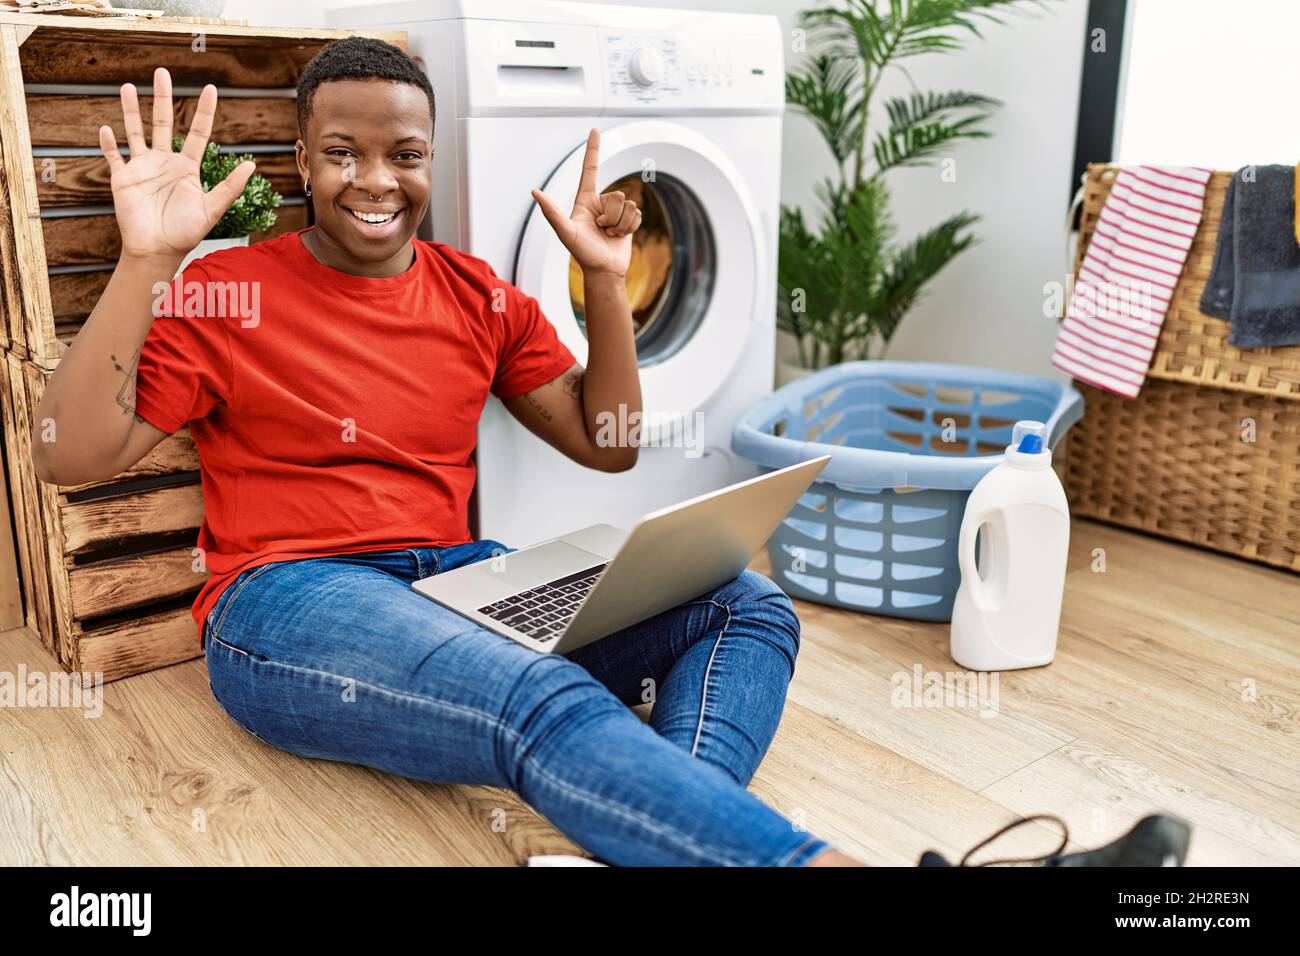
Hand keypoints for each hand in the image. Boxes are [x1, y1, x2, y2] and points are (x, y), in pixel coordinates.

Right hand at [98, 67, 255, 261]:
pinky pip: (113, 156)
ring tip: (128, 87)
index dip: (204, 111)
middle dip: (162, 98)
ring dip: (131, 110)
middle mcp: (164, 162)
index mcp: (187, 167)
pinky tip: (106, 128)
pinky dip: (108, 143)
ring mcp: (142, 168)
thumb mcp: (212, 208)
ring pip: (135, 132)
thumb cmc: (186, 233)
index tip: (209, 88)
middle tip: (162, 72)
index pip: (197, 132)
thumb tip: (251, 164)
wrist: (158, 251)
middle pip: (162, 122)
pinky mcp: (123, 179)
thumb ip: (229, 186)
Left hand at [531, 128, 641, 277]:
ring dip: (620, 224)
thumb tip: (534, 192)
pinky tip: (620, 237)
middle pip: (616, 195)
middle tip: (601, 230)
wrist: (604, 271)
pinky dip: (630, 228)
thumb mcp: (565, 232)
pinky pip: (637, 214)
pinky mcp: (629, 221)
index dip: (593, 149)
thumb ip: (551, 211)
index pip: (590, 169)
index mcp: (585, 200)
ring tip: (610, 235)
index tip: (594, 130)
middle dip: (611, 216)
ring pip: (628, 205)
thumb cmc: (583, 254)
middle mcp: (601, 202)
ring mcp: (616, 211)